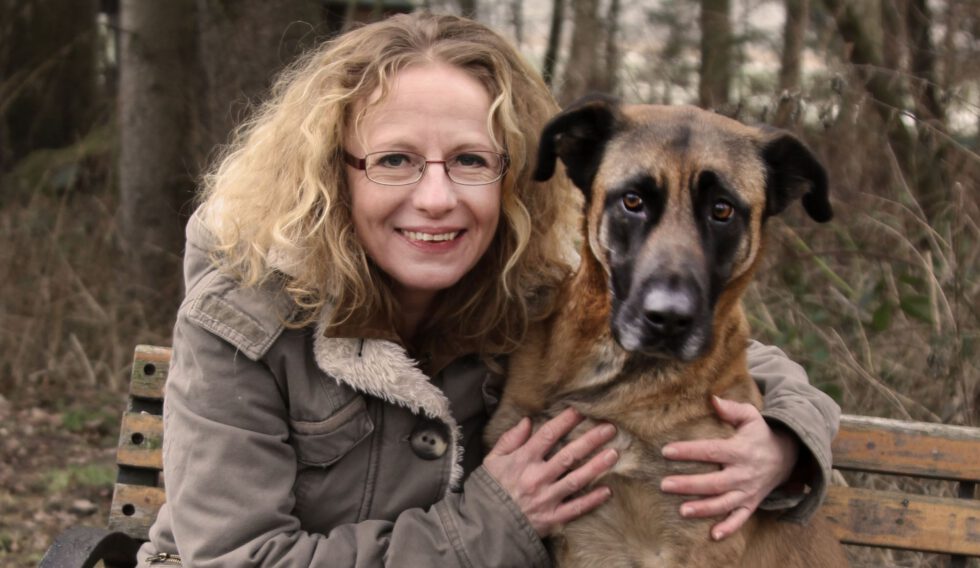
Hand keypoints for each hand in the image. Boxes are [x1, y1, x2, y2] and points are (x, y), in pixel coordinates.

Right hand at [484, 408, 618, 536]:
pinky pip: (576, 508)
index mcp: (523, 460)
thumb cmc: (489, 490)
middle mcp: (537, 477)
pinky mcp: (552, 518)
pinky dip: (592, 500)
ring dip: (596, 466)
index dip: (565, 421)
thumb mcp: (492, 460)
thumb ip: (509, 439)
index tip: (580, 410)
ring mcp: (546, 498)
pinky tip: (607, 491)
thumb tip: (526, 420)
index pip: (547, 435)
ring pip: (577, 479)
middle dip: (590, 440)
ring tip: (613, 454)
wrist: (486, 525)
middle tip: (609, 428)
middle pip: (569, 455)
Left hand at [659, 396, 797, 540]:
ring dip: (704, 509)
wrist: (787, 457)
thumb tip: (712, 399)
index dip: (689, 451)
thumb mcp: (751, 417)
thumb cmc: (760, 434)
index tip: (666, 451)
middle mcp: (743, 473)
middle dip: (689, 485)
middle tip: (664, 485)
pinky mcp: (751, 503)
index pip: (711, 451)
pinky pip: (741, 518)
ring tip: (682, 511)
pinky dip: (729, 528)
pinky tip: (713, 535)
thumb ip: (732, 409)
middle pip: (714, 482)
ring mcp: (748, 491)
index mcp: (740, 451)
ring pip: (724, 503)